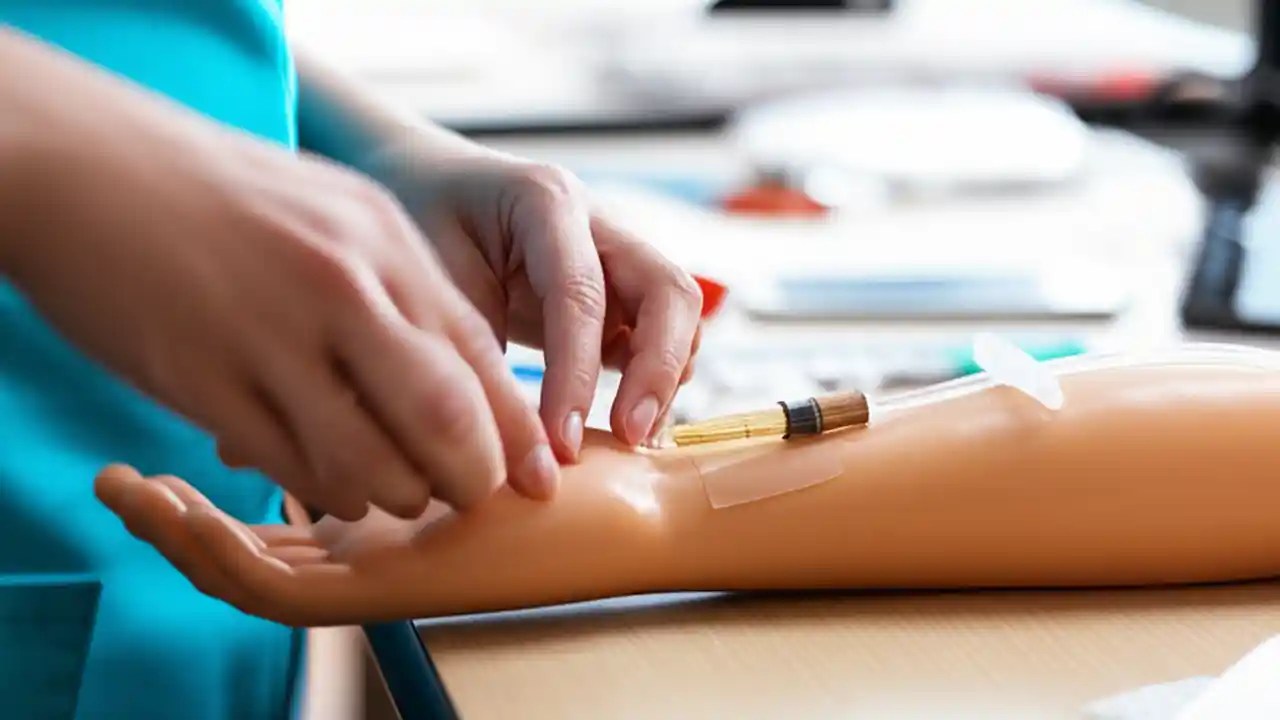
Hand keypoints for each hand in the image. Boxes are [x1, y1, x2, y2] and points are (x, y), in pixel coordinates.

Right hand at [3, 40, 557, 519]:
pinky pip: (292, 470)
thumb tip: (469, 375)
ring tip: (395, 492)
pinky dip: (323, 494)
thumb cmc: (226, 195)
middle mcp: (339, 287)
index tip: (530, 475)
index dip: (515, 430)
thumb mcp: (338, 211)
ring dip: (395, 496)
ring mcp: (268, 336)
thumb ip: (402, 287)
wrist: (89, 165)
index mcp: (383, 243)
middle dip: (472, 478)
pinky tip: (324, 484)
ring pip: (370, 463)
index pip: (479, 355)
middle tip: (469, 497)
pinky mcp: (203, 381)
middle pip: (445, 419)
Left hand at [380, 151, 703, 458]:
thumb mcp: (430, 280)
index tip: (559, 445)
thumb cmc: (418, 225)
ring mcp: (617, 254)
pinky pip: (658, 335)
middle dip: (657, 370)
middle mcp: (598, 221)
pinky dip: (651, 380)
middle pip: (669, 291)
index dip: (577, 376)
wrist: (423, 184)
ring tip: (628, 440)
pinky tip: (622, 426)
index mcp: (545, 201)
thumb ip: (474, 350)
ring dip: (663, 378)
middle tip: (629, 437)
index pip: (581, 295)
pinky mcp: (620, 291)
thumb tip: (507, 449)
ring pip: (677, 314)